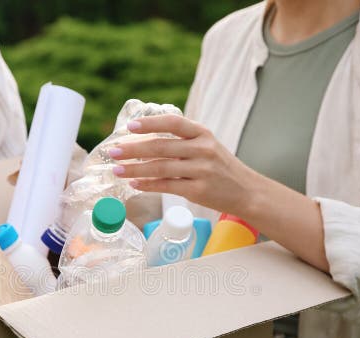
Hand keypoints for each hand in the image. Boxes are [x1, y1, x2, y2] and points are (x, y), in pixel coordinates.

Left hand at [108, 115, 260, 214]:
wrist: (247, 191)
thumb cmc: (220, 168)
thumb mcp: (206, 146)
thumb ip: (181, 141)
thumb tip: (142, 140)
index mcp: (202, 133)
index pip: (173, 123)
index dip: (150, 123)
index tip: (130, 126)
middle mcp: (202, 149)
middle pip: (161, 147)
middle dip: (132, 149)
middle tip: (112, 151)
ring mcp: (201, 170)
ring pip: (160, 168)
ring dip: (135, 169)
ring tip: (117, 170)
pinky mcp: (198, 190)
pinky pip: (167, 186)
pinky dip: (148, 185)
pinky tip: (134, 184)